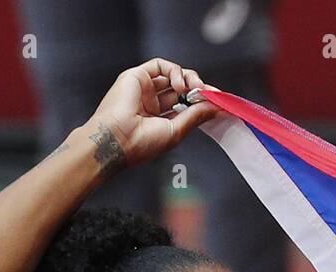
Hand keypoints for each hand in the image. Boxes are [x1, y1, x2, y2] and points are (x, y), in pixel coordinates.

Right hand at [82, 59, 221, 174]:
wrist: (117, 140)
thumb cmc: (141, 143)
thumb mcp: (176, 130)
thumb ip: (196, 116)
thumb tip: (216, 106)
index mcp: (159, 119)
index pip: (186, 104)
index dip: (202, 101)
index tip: (218, 101)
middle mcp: (151, 102)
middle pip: (181, 88)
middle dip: (198, 88)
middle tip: (207, 94)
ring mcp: (144, 89)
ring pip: (172, 74)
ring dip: (189, 78)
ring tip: (195, 89)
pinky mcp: (136, 76)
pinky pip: (160, 65)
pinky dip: (175, 71)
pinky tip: (180, 85)